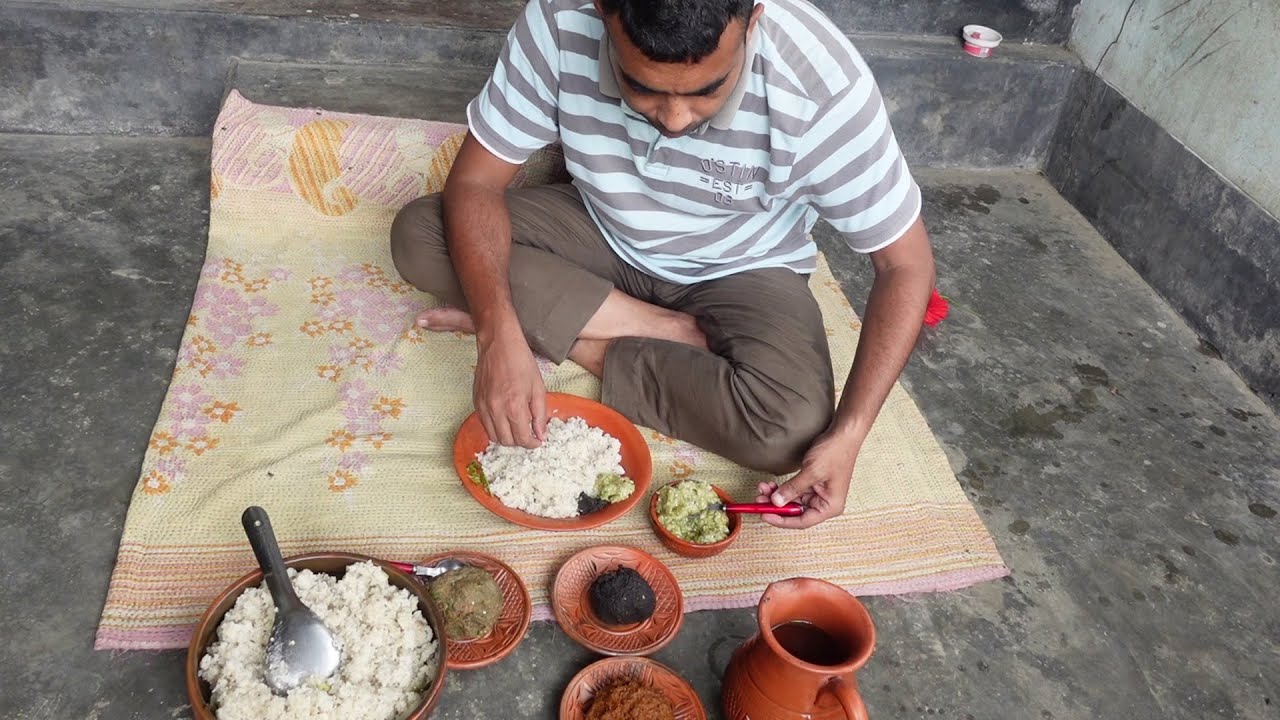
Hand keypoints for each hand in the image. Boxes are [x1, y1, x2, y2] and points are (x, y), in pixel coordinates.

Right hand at [473, 326, 547, 447]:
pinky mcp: (476, 402)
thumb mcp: (538, 388)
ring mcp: (484, 406)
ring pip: (493, 436)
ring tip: (516, 428)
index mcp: (514, 406)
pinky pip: (485, 424)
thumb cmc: (521, 362)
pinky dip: (495, 427)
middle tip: (528, 435)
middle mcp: (496, 409)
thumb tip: (541, 434)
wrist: (498, 344)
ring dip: (506, 437)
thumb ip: (540, 414)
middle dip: (520, 442)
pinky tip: (505, 419)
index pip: (522, 438)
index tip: (537, 440)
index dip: (532, 443)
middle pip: (506, 441)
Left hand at [755, 429, 859, 528]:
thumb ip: (793, 489)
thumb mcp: (811, 472)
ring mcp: (818, 494)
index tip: (764, 515)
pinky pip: (794, 491)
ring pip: (792, 501)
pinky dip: (782, 488)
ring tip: (762, 488)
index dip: (781, 520)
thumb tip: (776, 502)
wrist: (843, 434)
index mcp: (830, 507)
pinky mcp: (812, 485)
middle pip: (795, 512)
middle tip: (758, 500)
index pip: (802, 521)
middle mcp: (825, 504)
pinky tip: (770, 484)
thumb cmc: (835, 452)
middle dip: (776, 506)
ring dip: (776, 496)